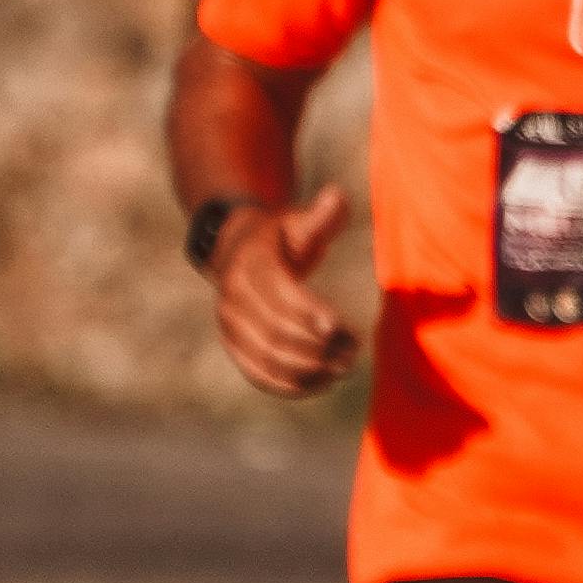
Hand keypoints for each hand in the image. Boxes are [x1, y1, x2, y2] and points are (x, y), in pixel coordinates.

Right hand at [208, 191, 354, 400]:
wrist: (235, 253)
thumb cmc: (280, 238)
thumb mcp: (297, 221)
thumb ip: (321, 215)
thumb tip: (338, 197)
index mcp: (251, 264)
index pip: (280, 294)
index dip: (310, 312)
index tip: (341, 326)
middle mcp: (232, 297)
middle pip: (275, 331)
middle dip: (318, 345)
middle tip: (353, 351)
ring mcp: (229, 325)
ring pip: (268, 357)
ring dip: (309, 368)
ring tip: (344, 366)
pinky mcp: (234, 347)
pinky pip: (259, 374)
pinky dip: (291, 386)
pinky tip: (323, 382)